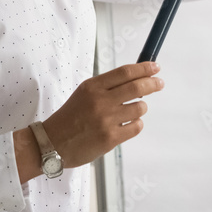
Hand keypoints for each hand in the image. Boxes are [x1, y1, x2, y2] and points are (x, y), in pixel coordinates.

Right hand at [42, 61, 163, 168]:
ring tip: (133, 109)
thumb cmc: (70, 117)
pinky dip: (136, 123)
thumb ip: (107, 86)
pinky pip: (136, 126)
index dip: (144, 68)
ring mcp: (106, 120)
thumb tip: (136, 78)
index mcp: (93, 87)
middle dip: (153, 84)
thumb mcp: (84, 93)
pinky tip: (128, 124)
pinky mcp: (110, 138)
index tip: (155, 67)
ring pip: (139, 107)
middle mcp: (100, 101)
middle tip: (159, 83)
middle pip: (137, 87)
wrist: (52, 143)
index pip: (125, 72)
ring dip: (141, 107)